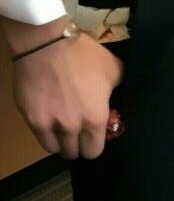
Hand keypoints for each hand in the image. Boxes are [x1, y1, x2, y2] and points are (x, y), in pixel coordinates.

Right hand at [10, 24, 121, 159]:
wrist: (48, 47)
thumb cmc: (85, 56)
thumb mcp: (114, 70)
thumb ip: (115, 91)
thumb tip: (112, 101)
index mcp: (96, 118)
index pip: (94, 150)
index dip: (94, 145)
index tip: (93, 137)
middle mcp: (73, 127)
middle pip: (75, 153)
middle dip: (78, 146)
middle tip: (79, 135)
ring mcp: (50, 125)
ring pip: (56, 150)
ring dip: (61, 143)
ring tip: (63, 132)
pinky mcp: (31, 119)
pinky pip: (40, 139)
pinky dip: (47, 136)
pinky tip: (51, 126)